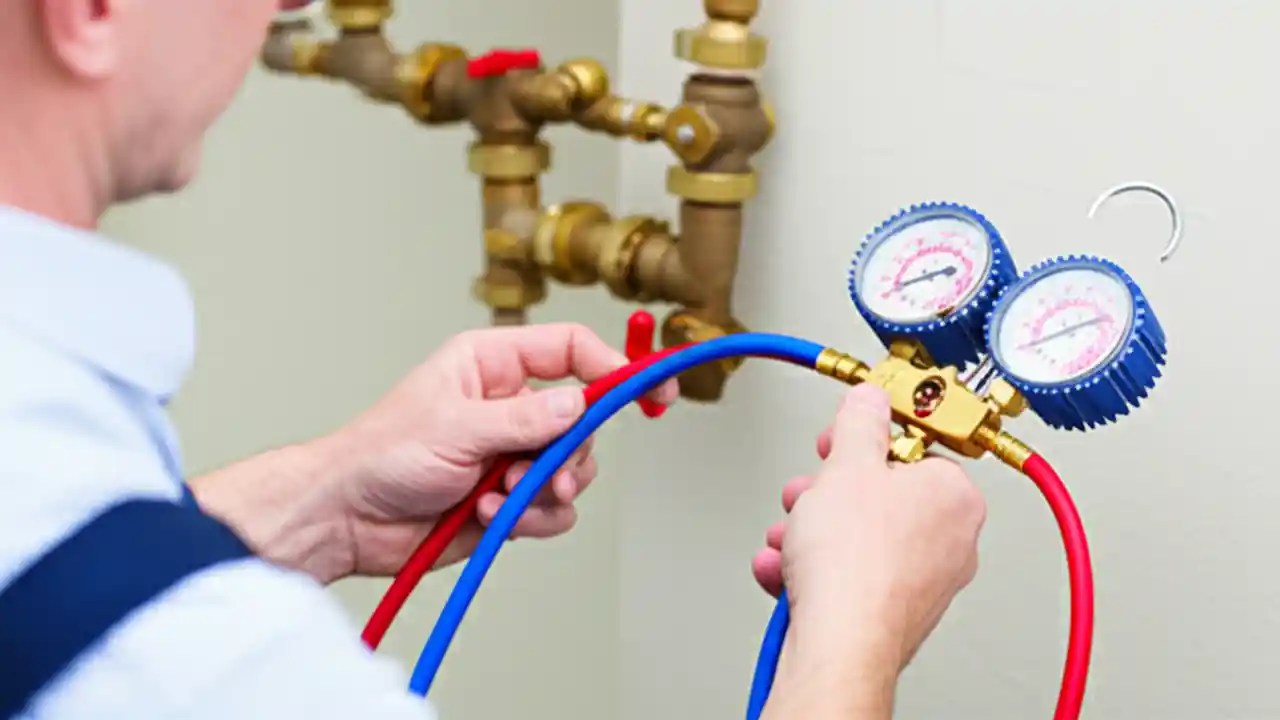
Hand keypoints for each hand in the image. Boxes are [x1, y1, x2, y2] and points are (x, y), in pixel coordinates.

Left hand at [323, 323, 676, 577]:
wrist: (349, 519)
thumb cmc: (380, 454)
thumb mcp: (455, 427)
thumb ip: (524, 418)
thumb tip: (580, 406)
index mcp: (493, 364)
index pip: (572, 350)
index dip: (614, 367)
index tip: (648, 390)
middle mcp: (510, 405)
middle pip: (583, 418)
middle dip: (570, 453)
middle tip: (550, 473)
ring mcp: (512, 452)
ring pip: (573, 468)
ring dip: (544, 490)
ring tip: (502, 497)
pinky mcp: (510, 497)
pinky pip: (553, 509)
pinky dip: (528, 518)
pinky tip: (487, 514)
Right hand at [753, 385, 985, 718]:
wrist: (839, 642)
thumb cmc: (854, 563)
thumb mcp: (846, 464)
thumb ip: (860, 421)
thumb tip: (870, 398)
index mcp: (955, 495)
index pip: (911, 448)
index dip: (864, 441)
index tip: (839, 441)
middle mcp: (952, 540)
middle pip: (881, 495)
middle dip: (828, 492)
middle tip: (809, 493)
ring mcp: (924, 582)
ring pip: (859, 537)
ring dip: (813, 531)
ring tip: (792, 537)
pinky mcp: (893, 613)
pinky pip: (849, 575)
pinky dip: (814, 569)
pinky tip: (786, 569)